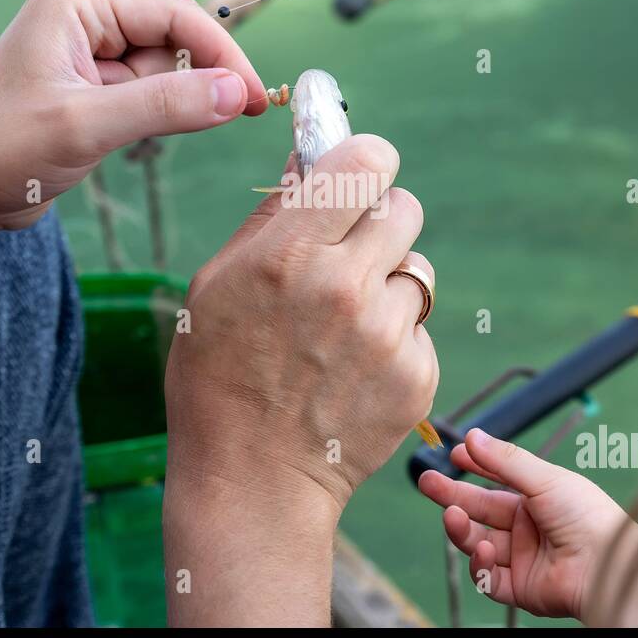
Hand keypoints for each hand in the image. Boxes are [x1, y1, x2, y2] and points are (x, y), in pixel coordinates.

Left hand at [0, 0, 267, 241]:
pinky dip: (162, 114)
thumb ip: (165, 105)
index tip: (256, 97)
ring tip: (172, 134)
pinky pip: (146, 91)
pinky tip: (151, 140)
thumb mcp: (87, 125)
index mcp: (77, 0)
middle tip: (244, 115)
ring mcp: (87, 50)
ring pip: (164, 67)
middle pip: (173, 36)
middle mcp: (84, 14)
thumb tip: (237, 93)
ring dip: (180, 100)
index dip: (221, 54)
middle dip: (205, 76)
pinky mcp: (89, 85)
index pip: (173, 13)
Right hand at [162, 135, 438, 624]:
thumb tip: (308, 157)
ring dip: (389, 287)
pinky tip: (355, 368)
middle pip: (404, 208)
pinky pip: (420, 327)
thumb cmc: (218, 377)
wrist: (252, 481)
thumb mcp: (217, 285)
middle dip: (380, 223)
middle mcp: (346, 286)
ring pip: (418, 271)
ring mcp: (388, 334)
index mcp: (290, 253)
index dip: (366, 162)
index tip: (358, 176)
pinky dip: (396, 339)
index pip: (368, 160)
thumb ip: (272, 216)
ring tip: (344, 328)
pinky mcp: (417, 373)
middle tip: (350, 255)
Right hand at [418, 428, 637, 622]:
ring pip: (479, 543)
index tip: (454, 455)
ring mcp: (522, 558)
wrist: (607, 565)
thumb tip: (472, 436)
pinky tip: (483, 551)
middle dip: (452, 496)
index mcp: (538, 499)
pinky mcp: (520, 588)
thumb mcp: (545, 479)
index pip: (497, 480)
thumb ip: (504, 461)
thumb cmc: (587, 517)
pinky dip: (480, 564)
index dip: (475, 467)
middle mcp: (528, 528)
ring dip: (462, 530)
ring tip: (453, 518)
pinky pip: (489, 577)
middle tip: (426, 483)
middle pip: (480, 511)